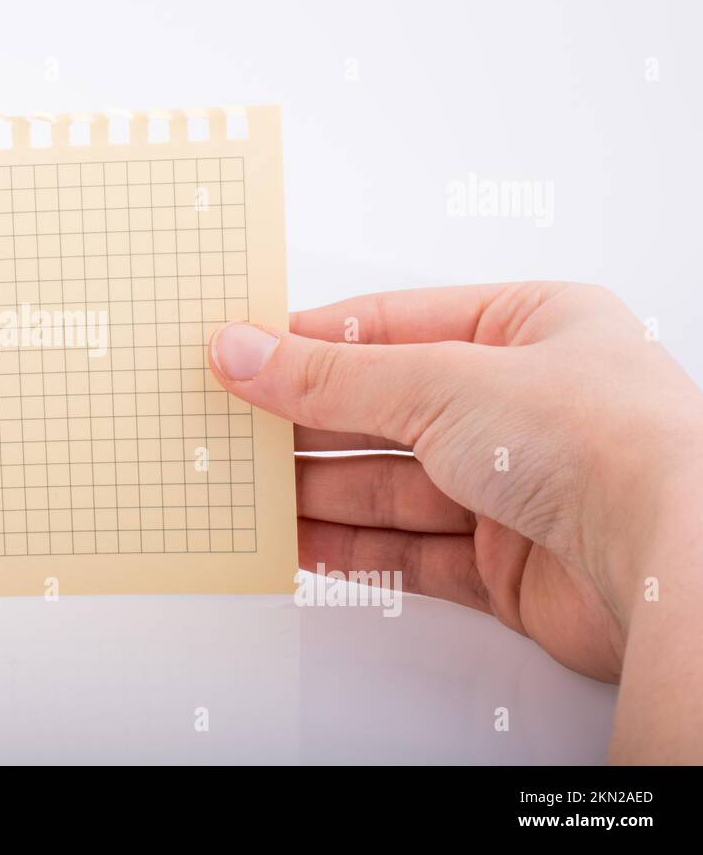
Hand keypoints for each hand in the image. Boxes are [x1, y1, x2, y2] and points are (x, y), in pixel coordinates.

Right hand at [208, 282, 702, 685]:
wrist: (670, 561)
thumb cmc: (600, 441)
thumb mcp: (442, 380)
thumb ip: (332, 376)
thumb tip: (246, 352)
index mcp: (529, 330)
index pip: (394, 327)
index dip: (314, 340)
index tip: (245, 350)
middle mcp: (525, 407)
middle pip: (388, 410)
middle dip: (309, 421)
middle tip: (234, 425)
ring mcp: (516, 490)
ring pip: (391, 485)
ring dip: (320, 489)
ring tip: (250, 487)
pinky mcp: (507, 566)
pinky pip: (409, 551)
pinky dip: (352, 548)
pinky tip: (299, 542)